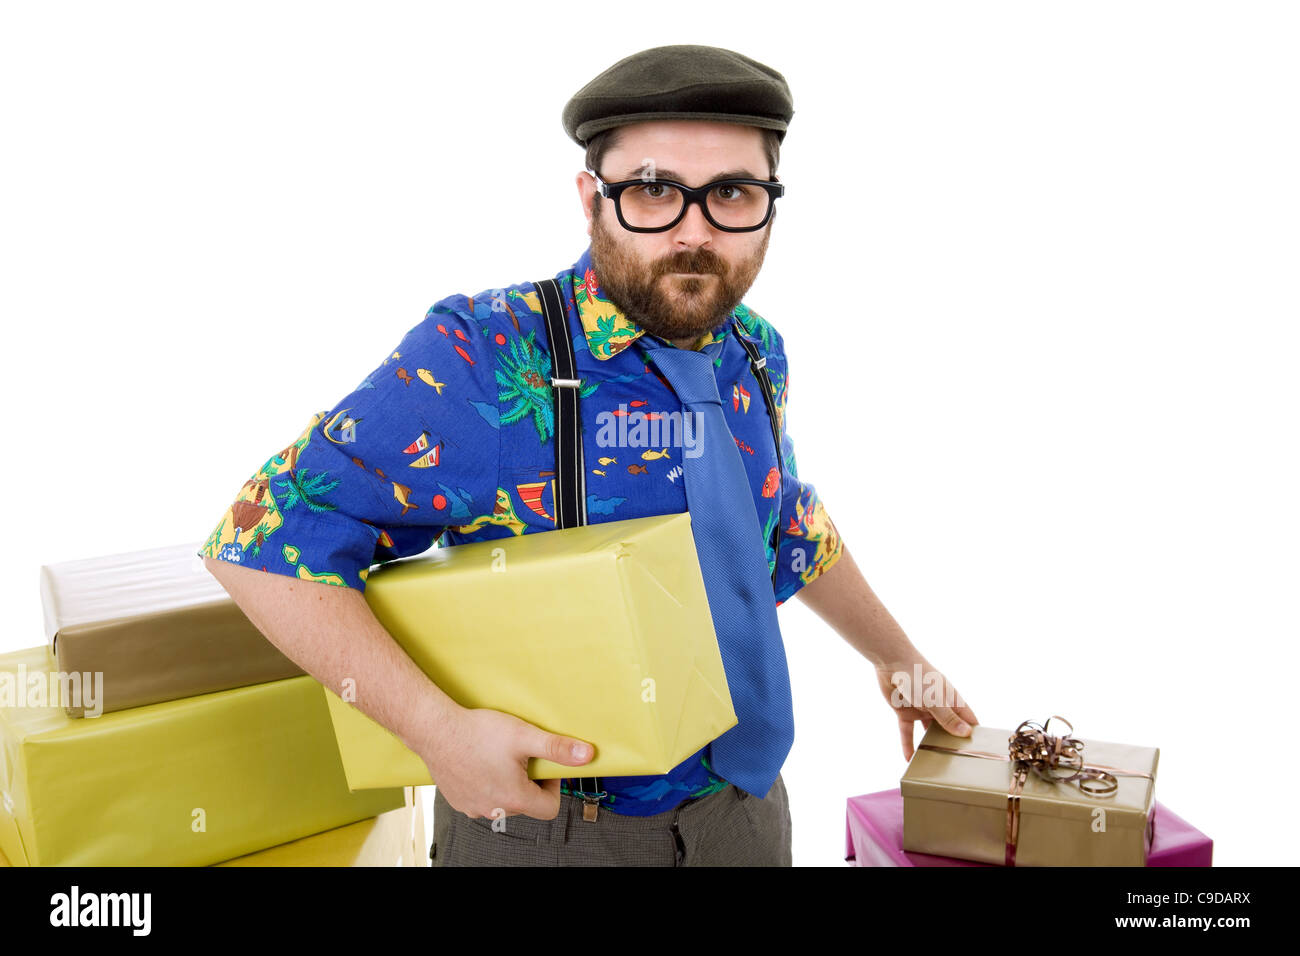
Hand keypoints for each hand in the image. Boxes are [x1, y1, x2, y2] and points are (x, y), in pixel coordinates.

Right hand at [419, 706, 594, 820]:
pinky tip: (480, 762)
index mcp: (514, 799)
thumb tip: (587, 755)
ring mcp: (473, 808)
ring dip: (507, 783)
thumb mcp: (524, 736)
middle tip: (520, 755)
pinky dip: (486, 784)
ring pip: (503, 801)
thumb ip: (557, 748)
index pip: (550, 808)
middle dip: (529, 782)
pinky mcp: (458, 801)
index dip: (553, 787)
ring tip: (498, 757)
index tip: (544, 766)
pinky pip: (482, 799)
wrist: (435, 729)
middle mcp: (494, 810)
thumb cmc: (477, 733)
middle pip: (526, 804)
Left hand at [874, 658, 978, 760]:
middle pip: (949, 728)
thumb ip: (948, 717)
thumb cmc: (919, 675)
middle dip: (952, 744)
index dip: (974, 734)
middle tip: (958, 767)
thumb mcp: (935, 699)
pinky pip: (908, 732)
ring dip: (930, 746)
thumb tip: (966, 733)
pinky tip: (908, 759)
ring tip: (935, 766)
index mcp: (952, 699)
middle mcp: (939, 706)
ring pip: (928, 732)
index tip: (981, 752)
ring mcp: (922, 709)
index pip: (968, 719)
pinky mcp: (905, 712)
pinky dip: (908, 744)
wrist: (891, 663)